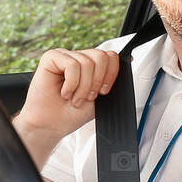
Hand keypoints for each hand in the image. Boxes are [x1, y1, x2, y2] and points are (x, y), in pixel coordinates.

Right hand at [12, 47, 120, 162]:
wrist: (52, 125)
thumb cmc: (72, 113)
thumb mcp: (100, 98)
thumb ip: (111, 79)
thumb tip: (129, 59)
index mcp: (91, 66)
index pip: (111, 57)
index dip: (111, 75)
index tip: (104, 92)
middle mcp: (79, 58)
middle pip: (101, 56)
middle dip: (97, 81)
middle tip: (88, 97)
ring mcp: (65, 56)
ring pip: (87, 62)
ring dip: (82, 87)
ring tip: (74, 98)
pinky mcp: (51, 57)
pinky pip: (71, 64)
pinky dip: (71, 83)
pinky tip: (64, 92)